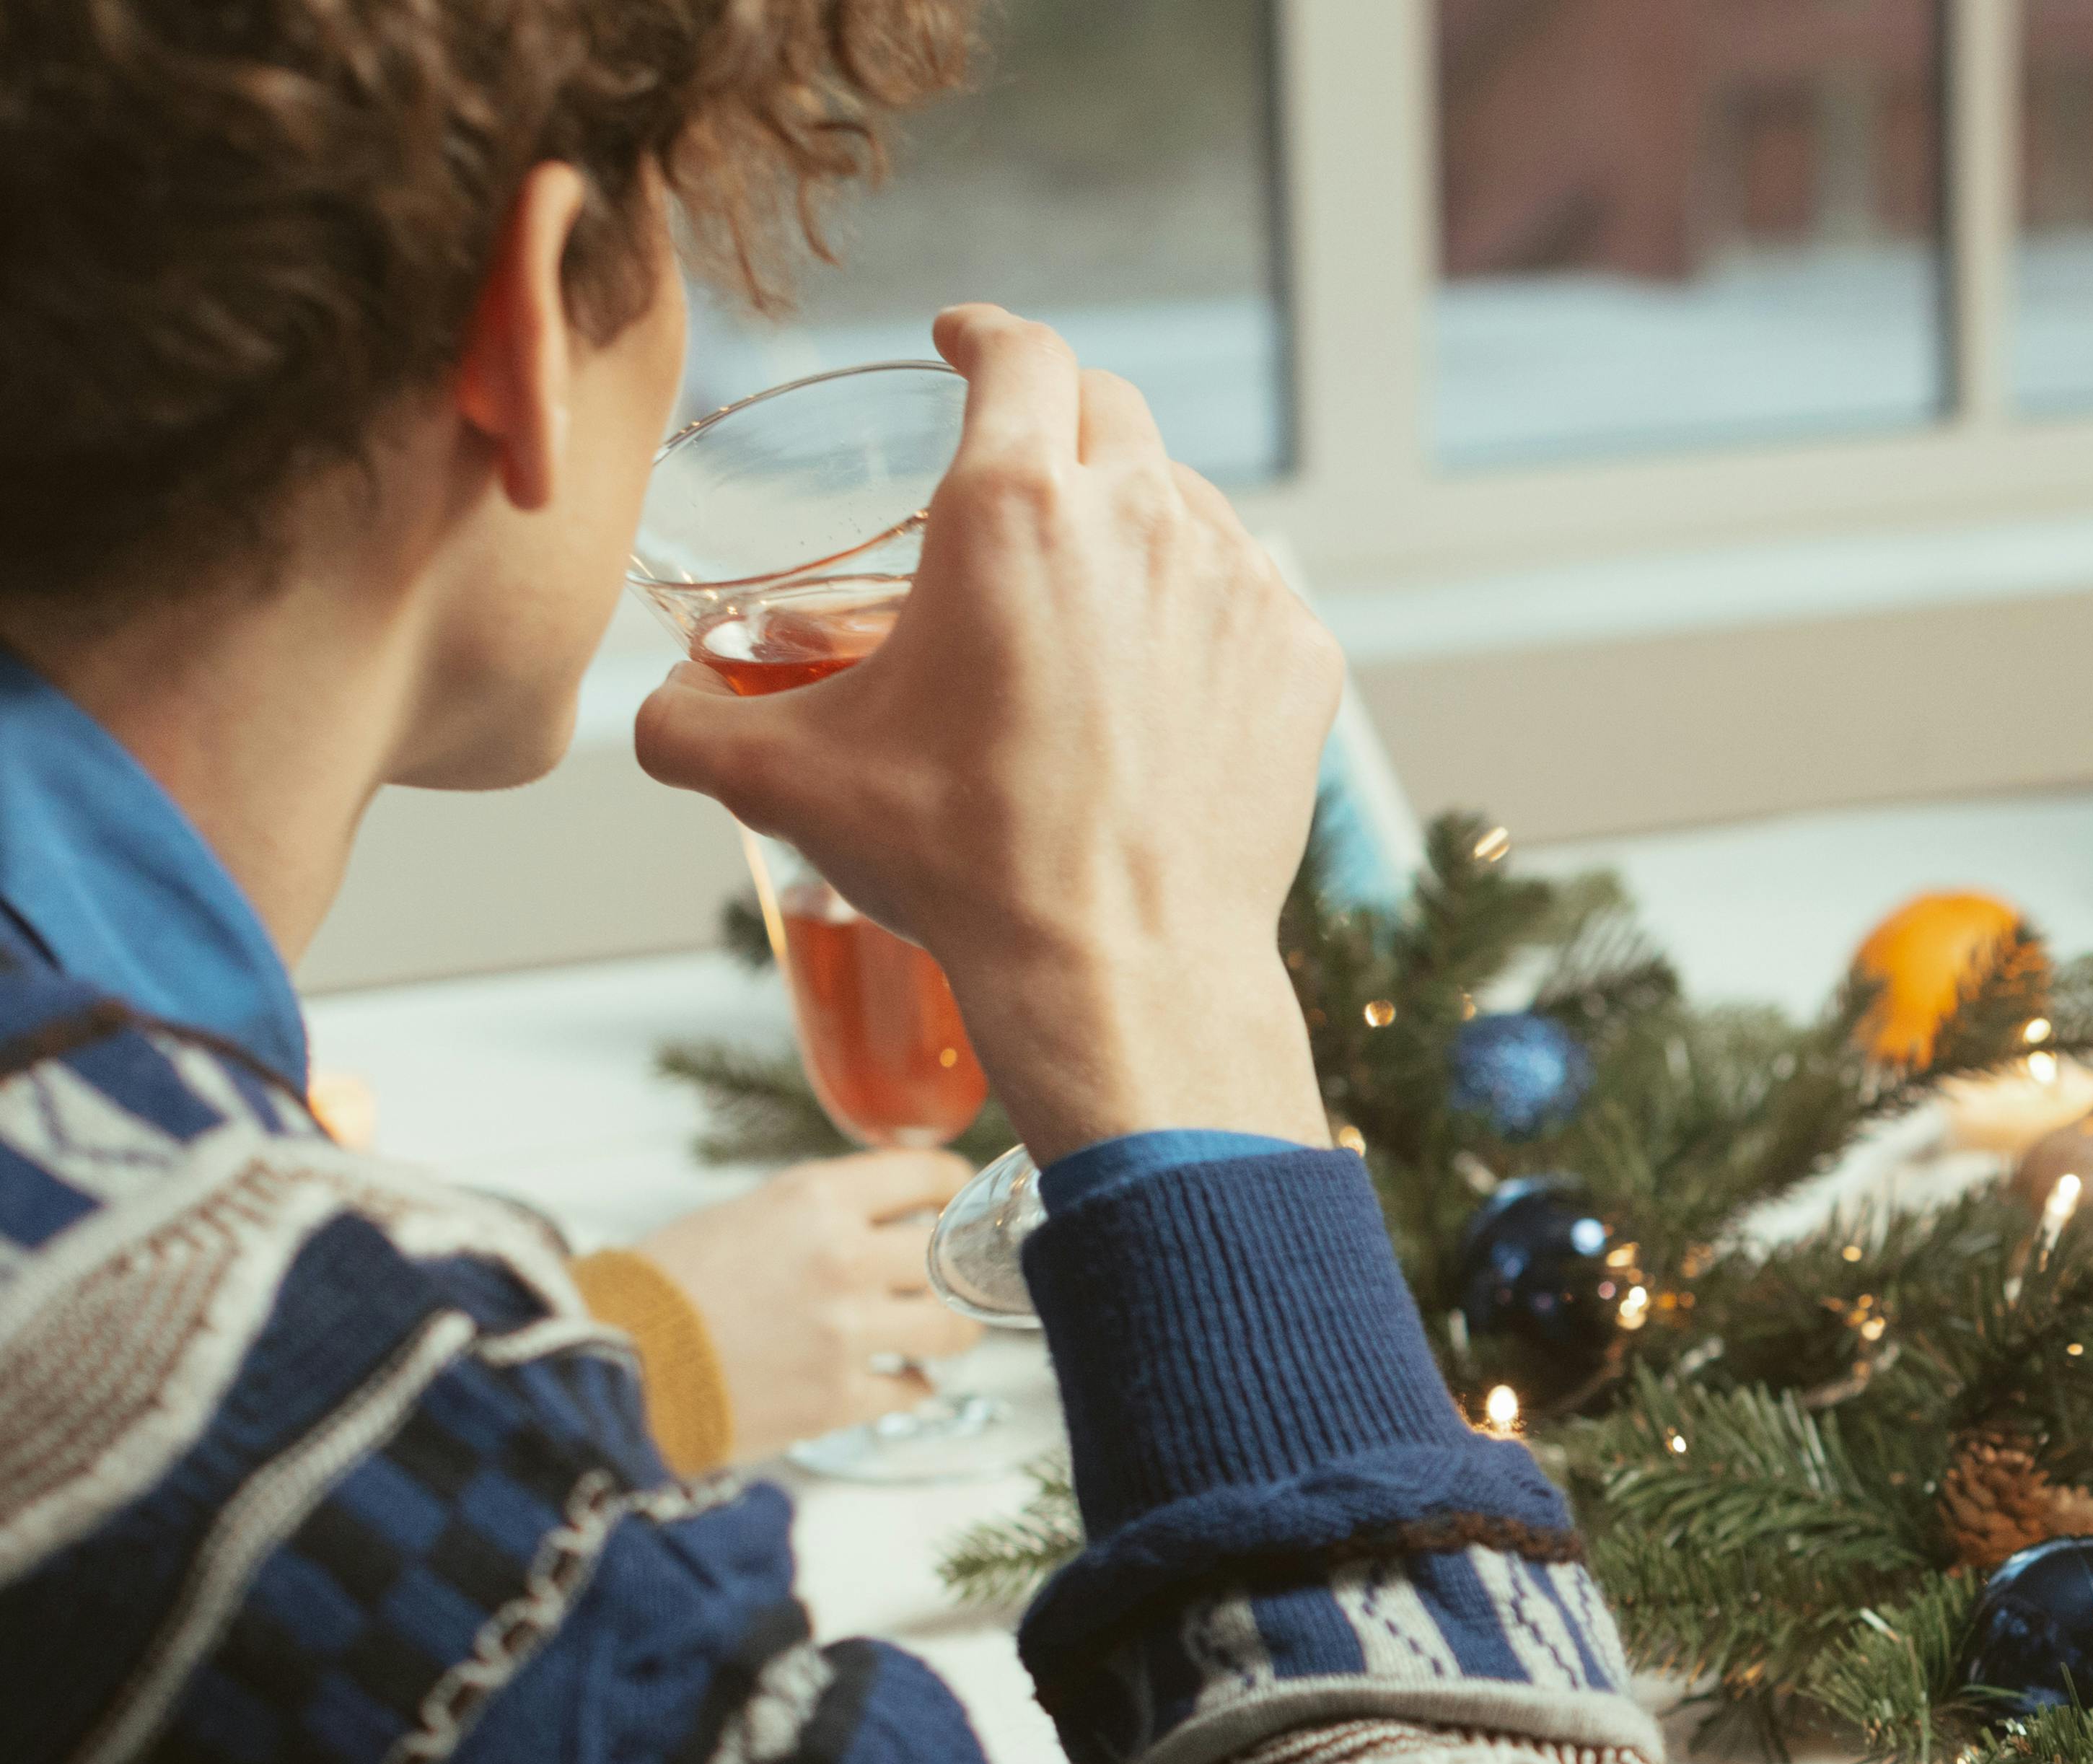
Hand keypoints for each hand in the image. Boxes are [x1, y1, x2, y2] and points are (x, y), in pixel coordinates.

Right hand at [622, 1153, 982, 1460]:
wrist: (607, 1367)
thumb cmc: (655, 1291)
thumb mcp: (739, 1217)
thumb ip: (816, 1215)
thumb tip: (877, 1219)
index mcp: (814, 1201)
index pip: (926, 1175)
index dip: (951, 1187)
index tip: (956, 1198)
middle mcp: (843, 1260)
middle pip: (953, 1253)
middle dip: (956, 1263)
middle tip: (949, 1272)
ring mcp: (848, 1333)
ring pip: (955, 1327)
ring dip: (951, 1328)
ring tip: (934, 1329)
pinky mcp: (840, 1398)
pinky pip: (915, 1388)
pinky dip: (911, 1384)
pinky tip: (897, 1378)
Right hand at [632, 305, 1340, 1162]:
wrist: (1117, 967)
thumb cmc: (959, 863)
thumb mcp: (789, 781)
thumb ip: (693, 726)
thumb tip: (658, 716)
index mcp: (1015, 506)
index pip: (1019, 353)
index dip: (986, 334)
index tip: (966, 341)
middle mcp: (1143, 519)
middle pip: (1110, 410)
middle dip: (1061, 415)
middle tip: (1027, 455)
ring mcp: (1239, 587)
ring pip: (1189, 502)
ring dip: (1139, 516)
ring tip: (1091, 579)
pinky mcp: (1300, 660)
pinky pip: (1252, 596)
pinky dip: (1207, 610)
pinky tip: (1166, 666)